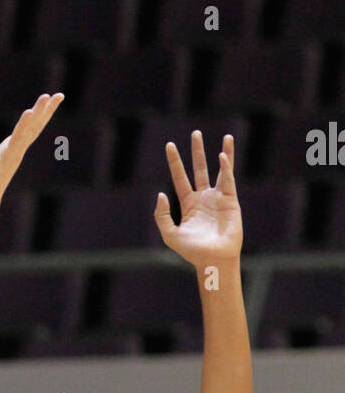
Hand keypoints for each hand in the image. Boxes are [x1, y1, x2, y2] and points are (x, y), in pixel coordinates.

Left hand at [0, 93, 63, 206]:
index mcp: (12, 146)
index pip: (30, 126)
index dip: (40, 112)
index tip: (50, 98)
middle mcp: (17, 149)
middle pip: (35, 125)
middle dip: (47, 110)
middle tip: (59, 95)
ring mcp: (14, 153)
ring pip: (30, 129)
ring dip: (39, 113)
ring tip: (47, 97)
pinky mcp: (8, 157)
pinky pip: (18, 139)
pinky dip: (23, 126)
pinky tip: (29, 112)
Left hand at [155, 131, 242, 264]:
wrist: (213, 259)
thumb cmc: (192, 251)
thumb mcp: (169, 234)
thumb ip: (162, 215)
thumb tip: (161, 194)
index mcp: (189, 203)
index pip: (180, 177)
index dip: (175, 161)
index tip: (169, 145)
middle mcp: (204, 197)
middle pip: (200, 168)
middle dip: (197, 151)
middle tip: (196, 133)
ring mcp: (219, 198)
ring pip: (220, 170)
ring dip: (224, 153)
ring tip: (226, 136)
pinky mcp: (231, 201)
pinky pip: (228, 180)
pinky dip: (226, 167)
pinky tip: (222, 156)